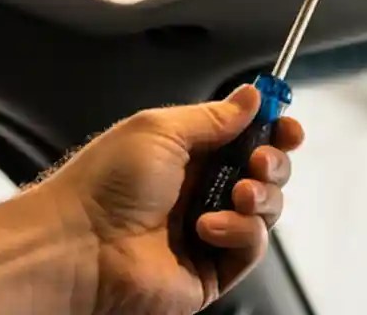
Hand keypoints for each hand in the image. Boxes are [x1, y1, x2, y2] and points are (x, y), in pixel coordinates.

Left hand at [34, 85, 303, 314]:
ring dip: (262, 196)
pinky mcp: (212, 270)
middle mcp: (201, 192)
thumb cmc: (105, 183)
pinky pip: (251, 248)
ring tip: (238, 195)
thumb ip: (215, 115)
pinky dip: (240, 232)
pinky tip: (210, 227)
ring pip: (266, 210)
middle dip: (274, 162)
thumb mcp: (162, 129)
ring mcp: (209, 232)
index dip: (273, 131)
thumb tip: (252, 96)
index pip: (247, 139)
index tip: (287, 126)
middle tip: (260, 159)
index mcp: (189, 155)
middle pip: (265, 174)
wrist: (80, 245)